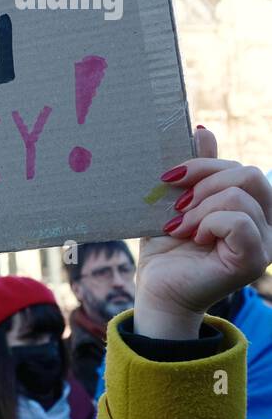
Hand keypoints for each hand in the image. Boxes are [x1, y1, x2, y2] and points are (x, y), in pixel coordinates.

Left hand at [135, 128, 271, 338]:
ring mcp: (265, 242)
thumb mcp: (176, 201)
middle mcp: (267, 223)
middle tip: (176, 207)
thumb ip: (195, 171)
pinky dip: (208, 223)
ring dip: (200, 208)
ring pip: (241, 195)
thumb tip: (202, 130)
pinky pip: (238, 221)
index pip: (241, 167)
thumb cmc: (166, 248)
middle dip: (203, 182)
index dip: (202, 165)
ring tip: (181, 228)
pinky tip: (195, 238)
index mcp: (251, 207)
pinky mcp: (255, 260)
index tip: (167, 179)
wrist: (157, 288)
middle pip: (248, 174)